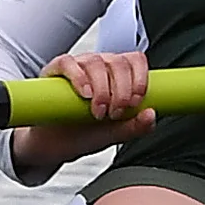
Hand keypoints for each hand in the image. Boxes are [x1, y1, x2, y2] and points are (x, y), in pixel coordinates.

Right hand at [10, 50, 155, 177]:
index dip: (140, 79)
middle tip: (115, 113)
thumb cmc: (84, 132)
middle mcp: (100, 65)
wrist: (53, 144)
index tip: (135, 102)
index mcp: (117, 75)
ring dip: (102, 89)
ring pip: (96, 62)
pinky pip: (68, 63)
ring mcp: (78, 65)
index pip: (135, 61)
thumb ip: (135, 126)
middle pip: (118, 62)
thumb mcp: (113, 133)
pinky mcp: (55, 70)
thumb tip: (151, 115)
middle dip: (121, 90)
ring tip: (98, 111)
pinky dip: (78, 77)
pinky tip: (84, 94)